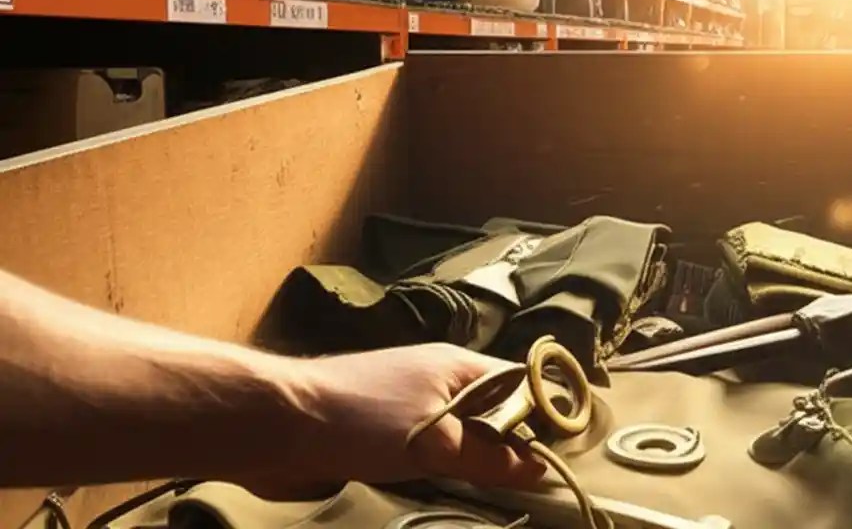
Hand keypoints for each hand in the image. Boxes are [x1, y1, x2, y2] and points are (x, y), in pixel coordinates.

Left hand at [242, 343, 544, 495]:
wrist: (276, 424)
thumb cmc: (361, 420)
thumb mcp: (434, 442)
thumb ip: (488, 457)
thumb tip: (539, 467)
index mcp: (457, 366)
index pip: (519, 383)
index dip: (544, 413)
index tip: (566, 451)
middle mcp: (436, 379)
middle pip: (492, 411)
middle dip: (512, 444)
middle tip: (536, 483)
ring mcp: (407, 403)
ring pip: (459, 433)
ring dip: (475, 461)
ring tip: (499, 493)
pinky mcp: (381, 430)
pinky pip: (427, 449)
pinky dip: (441, 469)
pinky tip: (448, 492)